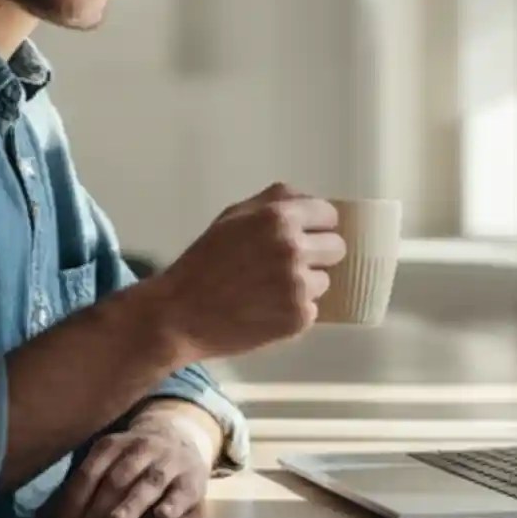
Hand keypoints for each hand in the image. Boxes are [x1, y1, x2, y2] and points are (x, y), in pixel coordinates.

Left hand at [50, 401, 220, 517]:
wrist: (182, 435)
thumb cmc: (134, 462)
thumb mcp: (107, 463)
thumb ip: (81, 491)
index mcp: (111, 445)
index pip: (88, 475)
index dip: (73, 505)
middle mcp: (140, 448)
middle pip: (115, 481)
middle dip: (97, 513)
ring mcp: (169, 461)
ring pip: (149, 481)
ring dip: (131, 502)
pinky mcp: (193, 477)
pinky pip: (182, 490)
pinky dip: (173, 503)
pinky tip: (163, 516)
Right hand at [154, 183, 345, 359]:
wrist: (180, 315)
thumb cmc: (203, 262)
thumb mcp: (234, 217)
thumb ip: (275, 201)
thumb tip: (310, 200)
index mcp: (278, 218)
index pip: (329, 216)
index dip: (318, 226)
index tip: (309, 235)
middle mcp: (294, 249)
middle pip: (336, 248)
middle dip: (317, 254)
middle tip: (287, 264)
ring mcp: (299, 286)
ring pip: (325, 280)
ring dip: (305, 284)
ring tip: (269, 289)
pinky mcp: (299, 318)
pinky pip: (312, 308)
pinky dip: (294, 310)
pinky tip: (266, 310)